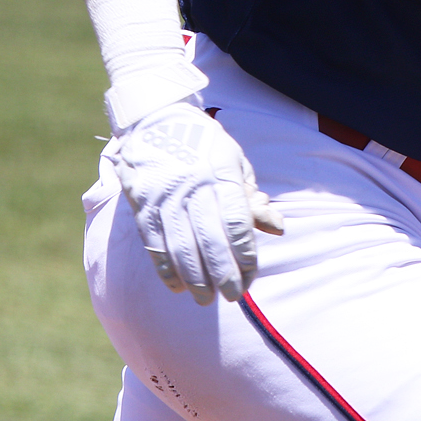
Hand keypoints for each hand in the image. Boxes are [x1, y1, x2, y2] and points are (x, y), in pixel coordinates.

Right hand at [110, 102, 285, 303]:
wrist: (153, 122)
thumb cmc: (203, 145)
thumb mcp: (234, 160)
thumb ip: (252, 197)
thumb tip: (277, 228)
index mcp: (221, 171)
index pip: (236, 220)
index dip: (245, 251)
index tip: (251, 273)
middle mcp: (192, 185)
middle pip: (209, 239)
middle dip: (223, 273)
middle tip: (234, 296)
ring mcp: (165, 196)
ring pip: (181, 246)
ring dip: (195, 278)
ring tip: (207, 299)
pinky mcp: (143, 205)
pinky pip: (155, 244)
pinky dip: (166, 269)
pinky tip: (178, 286)